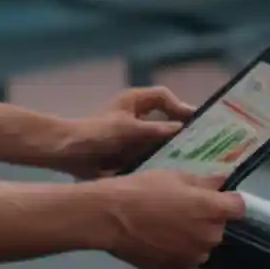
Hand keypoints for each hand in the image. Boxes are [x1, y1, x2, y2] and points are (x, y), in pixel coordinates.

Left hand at [57, 86, 196, 179]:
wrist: (67, 152)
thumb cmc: (96, 133)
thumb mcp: (127, 130)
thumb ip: (154, 129)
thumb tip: (179, 128)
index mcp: (134, 102)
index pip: (163, 97)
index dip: (180, 106)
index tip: (196, 121)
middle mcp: (135, 115)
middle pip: (165, 117)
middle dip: (181, 128)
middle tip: (202, 141)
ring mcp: (131, 133)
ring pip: (159, 137)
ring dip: (172, 146)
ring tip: (193, 159)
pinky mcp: (127, 150)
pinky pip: (149, 152)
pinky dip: (160, 159)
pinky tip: (172, 171)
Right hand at [102, 171, 246, 268]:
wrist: (110, 217)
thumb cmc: (142, 189)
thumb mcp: (173, 176)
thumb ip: (203, 181)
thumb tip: (221, 179)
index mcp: (212, 209)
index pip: (239, 207)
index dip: (229, 200)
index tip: (216, 195)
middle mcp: (209, 236)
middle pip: (219, 225)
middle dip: (208, 217)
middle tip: (183, 206)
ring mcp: (193, 255)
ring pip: (203, 243)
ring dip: (194, 234)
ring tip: (168, 223)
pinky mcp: (177, 268)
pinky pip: (186, 255)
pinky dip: (179, 247)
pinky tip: (159, 236)